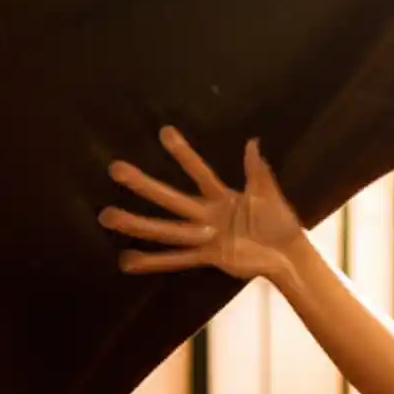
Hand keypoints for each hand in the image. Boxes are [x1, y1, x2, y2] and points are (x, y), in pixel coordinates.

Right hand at [98, 126, 304, 281]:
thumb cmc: (279, 221)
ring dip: (137, 224)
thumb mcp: (269, 193)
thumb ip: (257, 171)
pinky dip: (153, 262)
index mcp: (222, 197)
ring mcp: (204, 237)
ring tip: (106, 215)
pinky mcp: (207, 257)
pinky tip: (126, 260)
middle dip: (144, 185)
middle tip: (115, 169)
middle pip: (171, 198)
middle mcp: (207, 214)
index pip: (199, 172)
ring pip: (166, 229)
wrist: (287, 254)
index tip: (164, 132)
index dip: (183, 154)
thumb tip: (252, 141)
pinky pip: (177, 259)